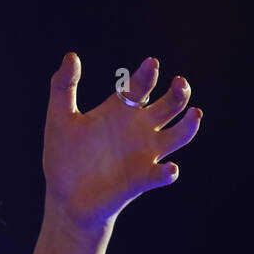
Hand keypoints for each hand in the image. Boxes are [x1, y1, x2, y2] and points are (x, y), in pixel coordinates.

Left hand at [42, 53, 201, 231]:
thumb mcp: (59, 118)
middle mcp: (139, 129)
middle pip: (169, 106)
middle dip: (178, 93)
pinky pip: (160, 175)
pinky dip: (167, 173)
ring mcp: (144, 155)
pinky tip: (169, 169)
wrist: (64, 197)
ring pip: (178, 136)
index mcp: (120, 110)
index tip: (151, 64)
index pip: (140, 87)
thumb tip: (71, 56)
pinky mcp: (141, 180)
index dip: (147, 74)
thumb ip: (63, 87)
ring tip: (194, 113)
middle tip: (180, 83)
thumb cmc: (64, 156)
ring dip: (188, 126)